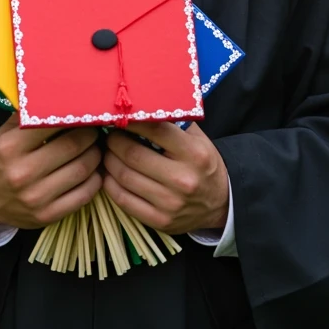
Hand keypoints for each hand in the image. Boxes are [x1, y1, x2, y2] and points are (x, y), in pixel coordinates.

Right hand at [0, 114, 102, 228]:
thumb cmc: (0, 159)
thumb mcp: (5, 133)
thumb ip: (30, 116)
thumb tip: (63, 97)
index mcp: (10, 147)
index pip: (53, 123)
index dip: (74, 115)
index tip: (83, 112)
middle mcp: (22, 173)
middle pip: (74, 146)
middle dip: (90, 134)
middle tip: (94, 129)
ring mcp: (36, 198)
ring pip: (83, 169)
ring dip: (96, 155)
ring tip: (94, 147)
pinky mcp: (47, 216)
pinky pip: (85, 194)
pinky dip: (95, 179)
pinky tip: (92, 170)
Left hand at [103, 122, 228, 234]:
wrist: (220, 203)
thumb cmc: (202, 164)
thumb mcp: (197, 139)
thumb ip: (172, 124)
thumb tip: (139, 108)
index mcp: (194, 154)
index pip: (154, 130)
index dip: (131, 121)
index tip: (120, 117)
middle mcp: (182, 179)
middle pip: (132, 154)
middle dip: (114, 141)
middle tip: (110, 135)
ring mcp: (170, 203)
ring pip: (123, 176)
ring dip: (109, 161)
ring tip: (108, 152)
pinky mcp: (159, 220)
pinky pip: (122, 199)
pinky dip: (110, 183)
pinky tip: (110, 174)